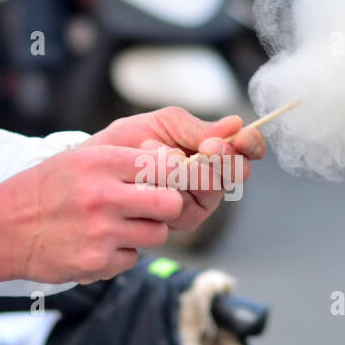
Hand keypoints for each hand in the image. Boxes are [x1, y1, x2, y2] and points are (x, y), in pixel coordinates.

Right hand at [0, 145, 183, 289]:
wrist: (1, 229)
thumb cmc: (43, 190)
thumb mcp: (78, 160)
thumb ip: (123, 160)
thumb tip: (171, 161)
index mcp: (100, 162)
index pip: (164, 166)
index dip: (170, 175)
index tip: (162, 181)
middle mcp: (102, 196)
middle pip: (170, 204)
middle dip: (165, 207)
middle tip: (149, 208)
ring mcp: (101, 232)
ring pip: (157, 234)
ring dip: (143, 232)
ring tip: (115, 226)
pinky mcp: (97, 263)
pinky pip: (132, 258)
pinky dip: (120, 255)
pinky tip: (95, 245)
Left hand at [84, 107, 265, 232]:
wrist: (94, 166)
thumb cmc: (129, 141)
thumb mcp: (163, 124)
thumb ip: (197, 128)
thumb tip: (235, 124)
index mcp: (214, 153)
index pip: (246, 151)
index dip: (251, 144)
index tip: (241, 137)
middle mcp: (211, 180)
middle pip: (237, 173)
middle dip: (225, 159)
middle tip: (207, 147)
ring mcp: (197, 202)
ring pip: (213, 190)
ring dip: (190, 170)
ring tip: (159, 151)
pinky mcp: (179, 221)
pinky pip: (186, 205)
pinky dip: (168, 185)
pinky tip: (148, 172)